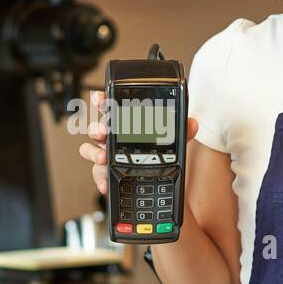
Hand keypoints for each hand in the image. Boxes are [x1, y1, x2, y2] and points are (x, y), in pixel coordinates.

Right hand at [76, 90, 198, 194]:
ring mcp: (107, 155)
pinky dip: (99, 178)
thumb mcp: (173, 142)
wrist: (159, 185)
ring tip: (104, 158)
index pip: (110, 108)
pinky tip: (105, 183)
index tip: (100, 99)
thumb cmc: (159, 156)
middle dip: (96, 128)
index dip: (102, 101)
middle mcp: (113, 138)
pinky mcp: (106, 173)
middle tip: (103, 132)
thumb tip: (192, 124)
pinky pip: (96, 173)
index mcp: (125, 124)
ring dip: (94, 152)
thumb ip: (181, 133)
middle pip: (96, 128)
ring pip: (90, 150)